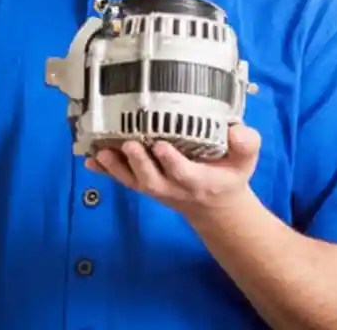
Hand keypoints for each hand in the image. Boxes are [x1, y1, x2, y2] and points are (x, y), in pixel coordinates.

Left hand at [87, 123, 261, 216]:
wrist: (214, 206)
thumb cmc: (229, 176)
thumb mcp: (246, 162)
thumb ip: (246, 144)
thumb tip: (237, 131)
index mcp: (199, 180)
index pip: (183, 173)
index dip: (171, 162)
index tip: (161, 146)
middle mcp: (173, 187)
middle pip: (152, 179)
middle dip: (139, 163)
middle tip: (129, 145)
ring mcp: (156, 187)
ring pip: (133, 181)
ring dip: (116, 167)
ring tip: (101, 152)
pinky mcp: (144, 184)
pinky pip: (122, 180)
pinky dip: (105, 171)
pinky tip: (90, 161)